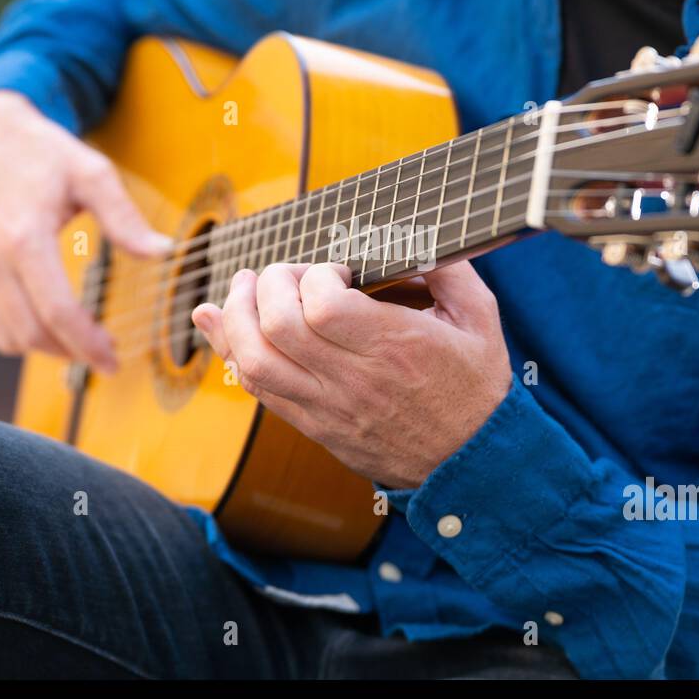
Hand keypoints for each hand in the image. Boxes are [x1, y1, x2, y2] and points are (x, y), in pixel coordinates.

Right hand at [0, 91, 170, 371]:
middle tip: (107, 356)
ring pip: (8, 337)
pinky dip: (23, 336)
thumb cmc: (41, 152)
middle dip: (72, 354)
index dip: (88, 344)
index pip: (56, 311)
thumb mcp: (91, 172)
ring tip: (84, 343)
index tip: (114, 360)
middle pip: (31, 333)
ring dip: (48, 350)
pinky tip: (54, 326)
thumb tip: (162, 253)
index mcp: (23, 236)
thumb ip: (124, 217)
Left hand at [191, 261, 512, 488]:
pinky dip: (230, 351)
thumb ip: (449, 269)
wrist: (470, 463)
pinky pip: (257, 389)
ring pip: (254, 362)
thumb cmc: (475, 387)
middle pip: (278, 328)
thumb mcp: (479, 318)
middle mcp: (354, 380)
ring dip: (236, 316)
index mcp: (394, 348)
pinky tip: (219, 321)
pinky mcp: (314, 425)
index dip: (316, 276)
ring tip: (244, 288)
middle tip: (286, 274)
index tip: (336, 271)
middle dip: (268, 285)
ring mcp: (328, 407)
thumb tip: (412, 235)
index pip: (323, 306)